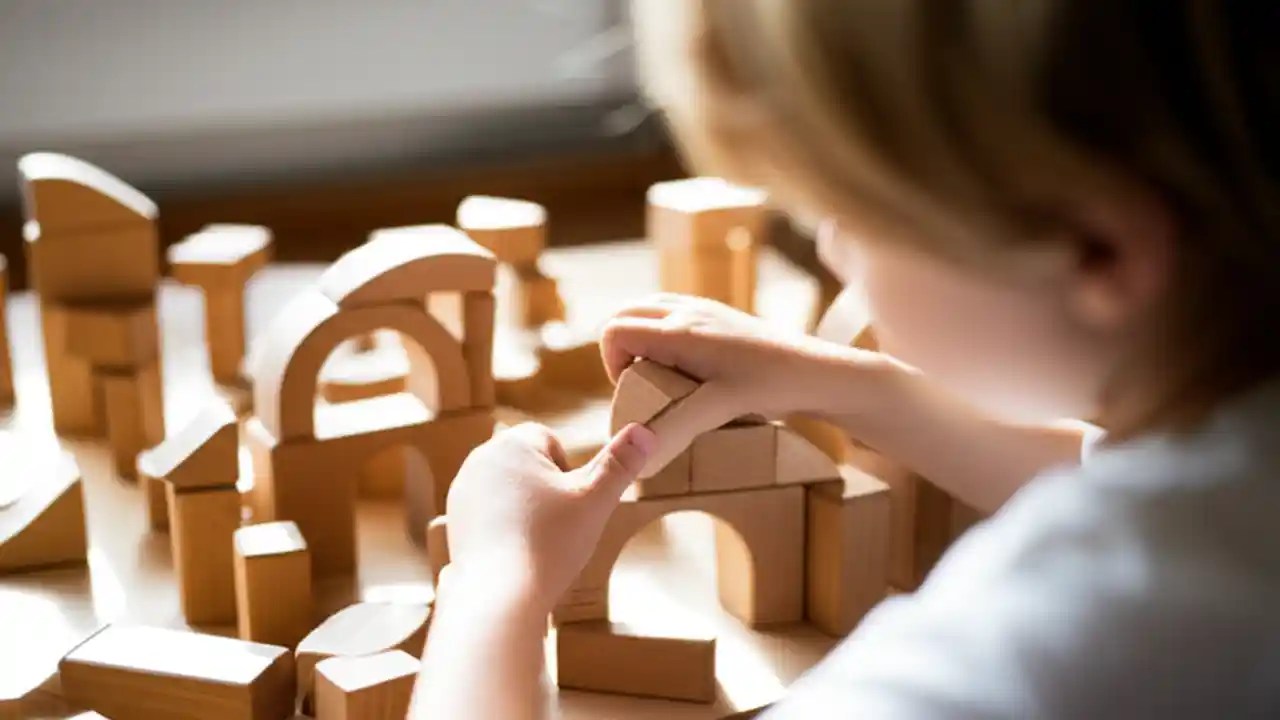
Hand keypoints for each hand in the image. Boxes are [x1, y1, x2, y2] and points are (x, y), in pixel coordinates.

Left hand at [443, 422, 655, 615]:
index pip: (549, 440)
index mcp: (511, 444)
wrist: (499, 596)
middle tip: (556, 525)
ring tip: (536, 541)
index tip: (570, 503)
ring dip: (526, 507)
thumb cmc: (548, 543)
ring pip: (509, 489)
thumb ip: (620, 462)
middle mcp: (480, 460)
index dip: (567, 471)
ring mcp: (462, 492)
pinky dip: (504, 528)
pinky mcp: (455, 522)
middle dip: (545, 489)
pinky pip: (490, 514)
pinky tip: (515, 553)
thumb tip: (646, 430)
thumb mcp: (596, 500)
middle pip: (528, 464)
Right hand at [601, 294, 898, 470]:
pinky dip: (663, 334)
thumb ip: (674, 431)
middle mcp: (688, 311)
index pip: (615, 331)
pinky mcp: (721, 315)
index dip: (611, 364)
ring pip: (648, 310)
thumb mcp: (718, 410)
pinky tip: (690, 368)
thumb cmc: (772, 386)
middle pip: (626, 315)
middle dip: (621, 350)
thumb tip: (637, 462)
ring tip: (662, 376)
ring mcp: (706, 309)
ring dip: (641, 339)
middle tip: (642, 384)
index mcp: (679, 330)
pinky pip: (673, 313)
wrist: (819, 371)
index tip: (634, 392)